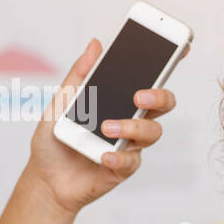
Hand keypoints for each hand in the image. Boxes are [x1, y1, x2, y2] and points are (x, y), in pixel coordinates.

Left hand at [25, 38, 180, 213]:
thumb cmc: (54, 140)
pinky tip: (103, 155)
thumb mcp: (61, 102)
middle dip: (158, 97)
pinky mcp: (124, 167)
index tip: (179, 48)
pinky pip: (131, 160)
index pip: (148, 80)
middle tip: (139, 96)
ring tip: (107, 128)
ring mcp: (130, 145)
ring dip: (132, 128)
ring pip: (151, 132)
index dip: (166, 65)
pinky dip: (118, 157)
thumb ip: (80, 74)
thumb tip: (95, 45)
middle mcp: (131, 121)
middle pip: (162, 105)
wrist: (45, 178)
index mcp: (119, 101)